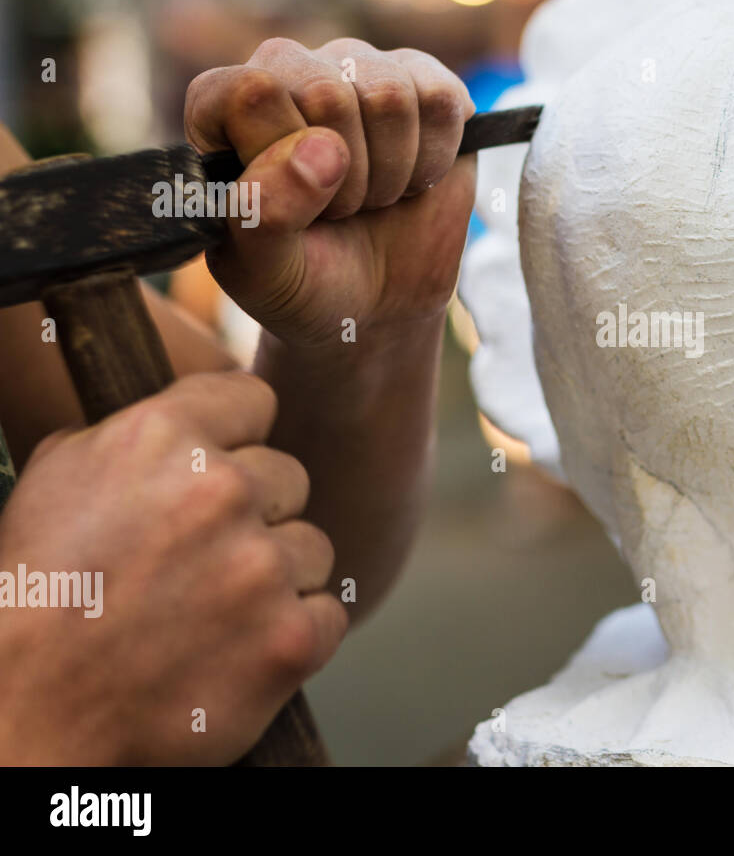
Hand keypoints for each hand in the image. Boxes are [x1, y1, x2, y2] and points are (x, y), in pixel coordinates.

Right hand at [0, 372, 345, 764]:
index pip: (254, 399)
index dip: (236, 439)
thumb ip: (138, 429)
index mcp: (165, 438)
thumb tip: (198, 405)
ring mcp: (261, 568)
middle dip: (255, 514)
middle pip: (290, 477)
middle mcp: (221, 491)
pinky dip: (292, 633)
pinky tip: (237, 648)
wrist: (26, 712)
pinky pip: (327, 613)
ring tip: (211, 610)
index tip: (215, 475)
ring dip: (276, 576)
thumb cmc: (37, 592)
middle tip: (199, 560)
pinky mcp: (291, 638)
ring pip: (312, 548)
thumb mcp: (61, 475)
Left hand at [184, 37, 476, 347]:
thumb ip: (265, 213)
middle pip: (329, 95)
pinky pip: (442, 101)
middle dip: (346, 178)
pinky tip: (414, 178)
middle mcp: (291, 70)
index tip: (291, 206)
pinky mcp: (425, 83)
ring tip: (373, 196)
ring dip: (392, 172)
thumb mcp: (262, 272)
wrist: (374, 305)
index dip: (284, 161)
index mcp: (225, 103)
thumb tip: (324, 148)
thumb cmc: (304, 279)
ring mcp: (361, 68)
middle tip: (339, 210)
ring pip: (391, 97)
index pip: (253, 93)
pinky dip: (436, 159)